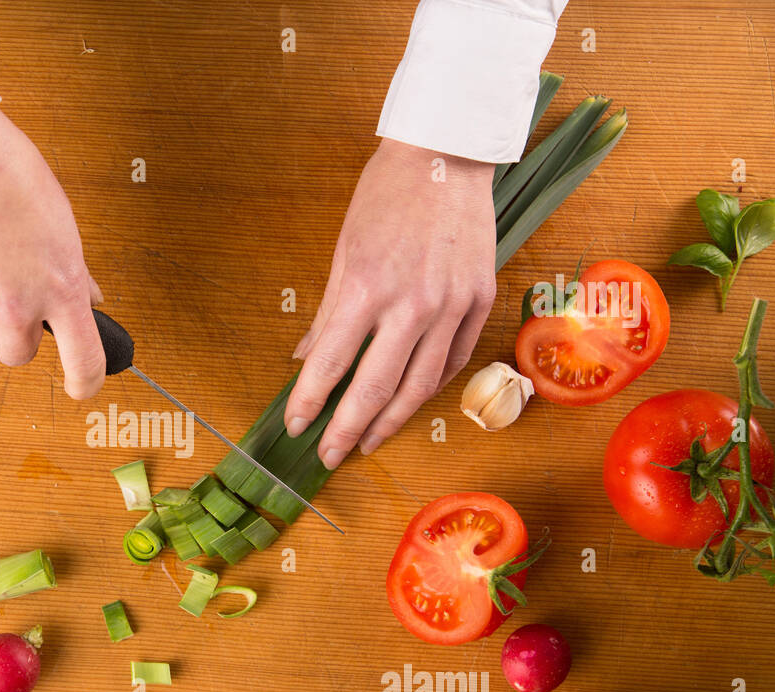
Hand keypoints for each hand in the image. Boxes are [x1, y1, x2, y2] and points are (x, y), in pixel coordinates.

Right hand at [0, 107, 105, 398]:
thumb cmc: (7, 170)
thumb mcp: (59, 219)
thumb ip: (71, 268)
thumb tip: (87, 295)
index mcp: (60, 287)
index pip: (84, 360)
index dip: (86, 381)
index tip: (82, 386)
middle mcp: (16, 303)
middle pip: (16, 353)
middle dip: (14, 333)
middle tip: (11, 294)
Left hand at [285, 138, 497, 464]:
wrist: (447, 154)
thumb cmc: (387, 195)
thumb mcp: (345, 249)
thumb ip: (330, 312)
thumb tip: (308, 359)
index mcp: (367, 287)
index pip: (331, 363)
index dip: (309, 401)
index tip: (295, 425)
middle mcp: (412, 303)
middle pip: (374, 388)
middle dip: (346, 429)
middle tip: (328, 455)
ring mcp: (451, 304)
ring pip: (419, 386)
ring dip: (389, 422)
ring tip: (367, 441)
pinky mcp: (479, 300)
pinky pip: (452, 361)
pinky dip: (427, 388)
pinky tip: (408, 402)